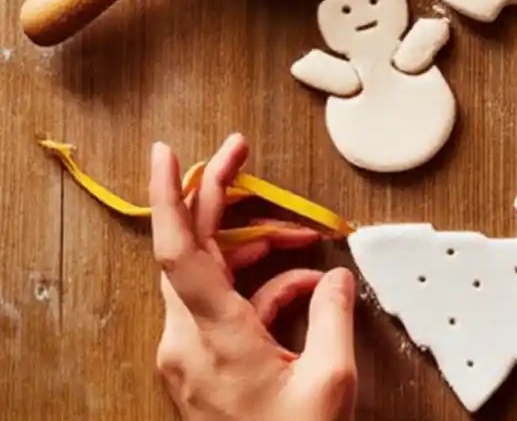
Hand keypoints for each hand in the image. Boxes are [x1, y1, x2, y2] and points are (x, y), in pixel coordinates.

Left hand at [150, 134, 357, 420]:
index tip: (166, 152)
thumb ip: (333, 315)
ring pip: (211, 275)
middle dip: (218, 199)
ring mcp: (190, 354)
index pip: (177, 251)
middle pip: (193, 250)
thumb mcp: (330, 378)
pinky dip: (262, 288)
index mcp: (214, 336)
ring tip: (304, 238)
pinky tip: (306, 288)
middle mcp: (187, 340)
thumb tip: (335, 275)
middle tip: (240, 155)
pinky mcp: (201, 365)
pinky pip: (224, 306)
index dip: (169, 196)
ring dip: (255, 248)